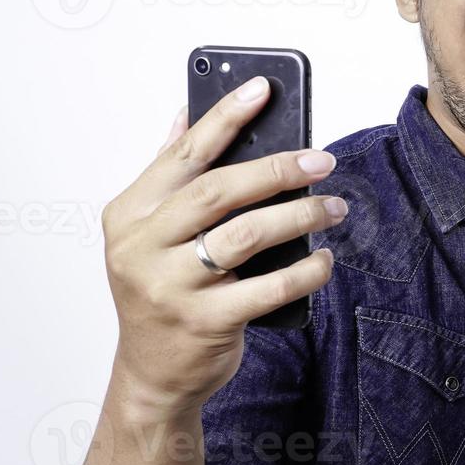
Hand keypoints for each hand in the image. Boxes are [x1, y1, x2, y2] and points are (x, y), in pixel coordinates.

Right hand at [101, 77, 345, 417]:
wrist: (153, 376)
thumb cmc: (162, 296)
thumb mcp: (148, 235)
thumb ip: (168, 178)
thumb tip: (184, 116)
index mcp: (130, 214)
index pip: (183, 154)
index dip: (224, 118)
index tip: (262, 88)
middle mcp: (142, 247)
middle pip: (219, 191)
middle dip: (277, 170)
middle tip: (321, 160)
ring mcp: (171, 286)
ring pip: (247, 234)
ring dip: (300, 215)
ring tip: (334, 208)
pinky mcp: (205, 322)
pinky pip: (269, 287)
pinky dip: (305, 270)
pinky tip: (324, 258)